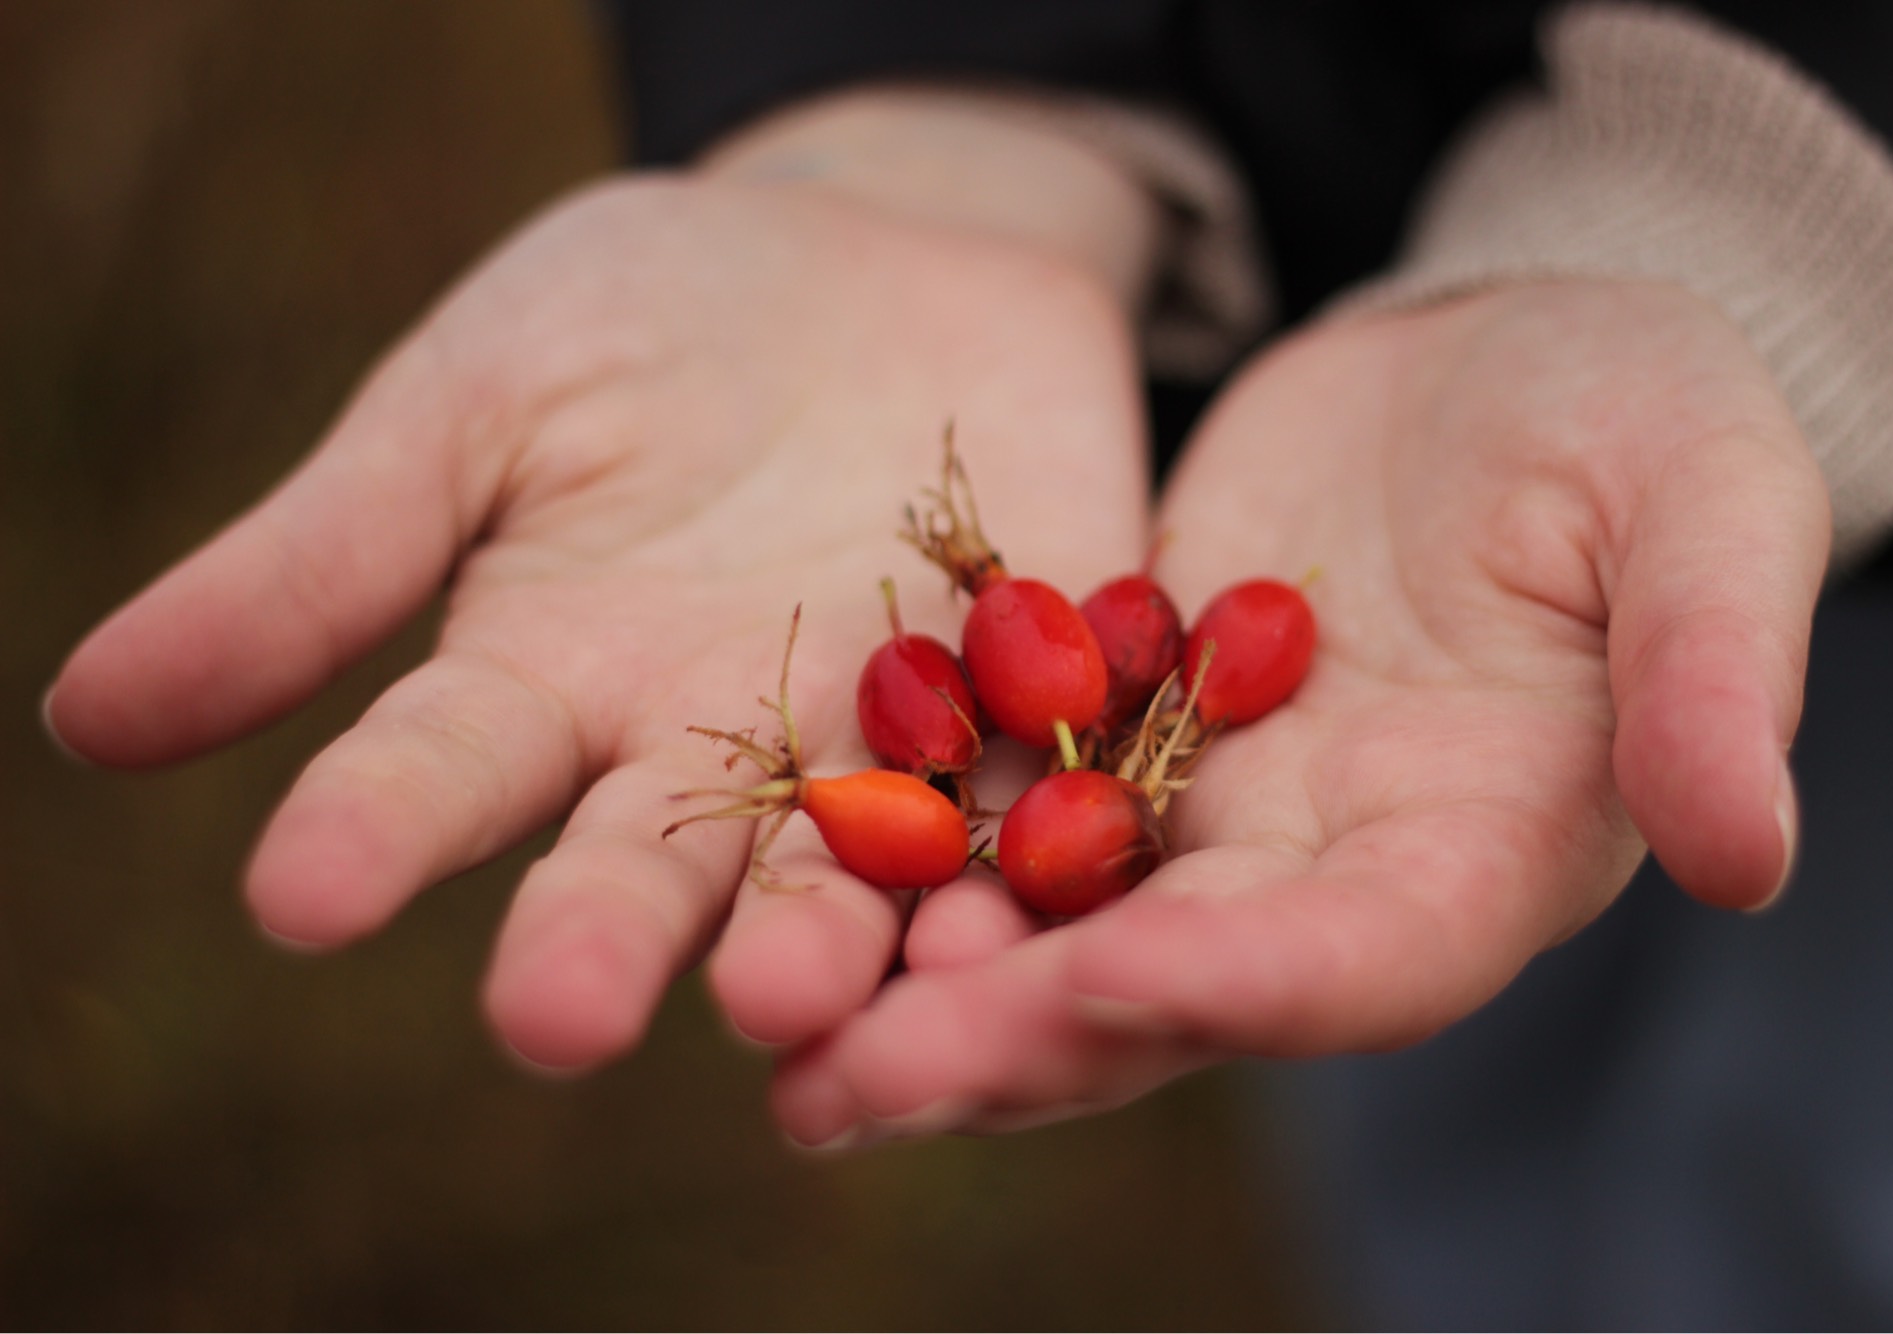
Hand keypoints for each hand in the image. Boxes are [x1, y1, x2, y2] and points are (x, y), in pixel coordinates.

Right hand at [43, 167, 1155, 1069]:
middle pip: (646, 866)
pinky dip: (1020, 850)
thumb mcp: (482, 396)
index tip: (298, 894)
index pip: (438, 772)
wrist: (882, 257)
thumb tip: (88, 711)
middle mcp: (706, 751)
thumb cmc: (646, 319)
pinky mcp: (1036, 700)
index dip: (371, 831)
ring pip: (844, 871)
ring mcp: (879, 741)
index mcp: (549, 683)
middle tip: (553, 1017)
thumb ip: (330, 552)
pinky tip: (1005, 910)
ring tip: (779, 995)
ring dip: (815, 941)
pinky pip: (1029, 792)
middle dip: (602, 938)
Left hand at [772, 278, 1831, 1144]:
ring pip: (1062, 933)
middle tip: (852, 1085)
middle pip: (1175, 990)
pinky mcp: (1123, 737)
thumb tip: (1747, 854)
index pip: (1367, 955)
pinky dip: (908, 857)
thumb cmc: (1637, 411)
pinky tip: (786, 879)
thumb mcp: (1708, 497)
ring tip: (776, 1030)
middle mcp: (1335, 868)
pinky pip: (1004, 815)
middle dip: (1019, 1040)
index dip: (1246, 984)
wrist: (1489, 356)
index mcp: (1485, 845)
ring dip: (923, 994)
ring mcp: (1218, 815)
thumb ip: (1711, 667)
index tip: (1109, 982)